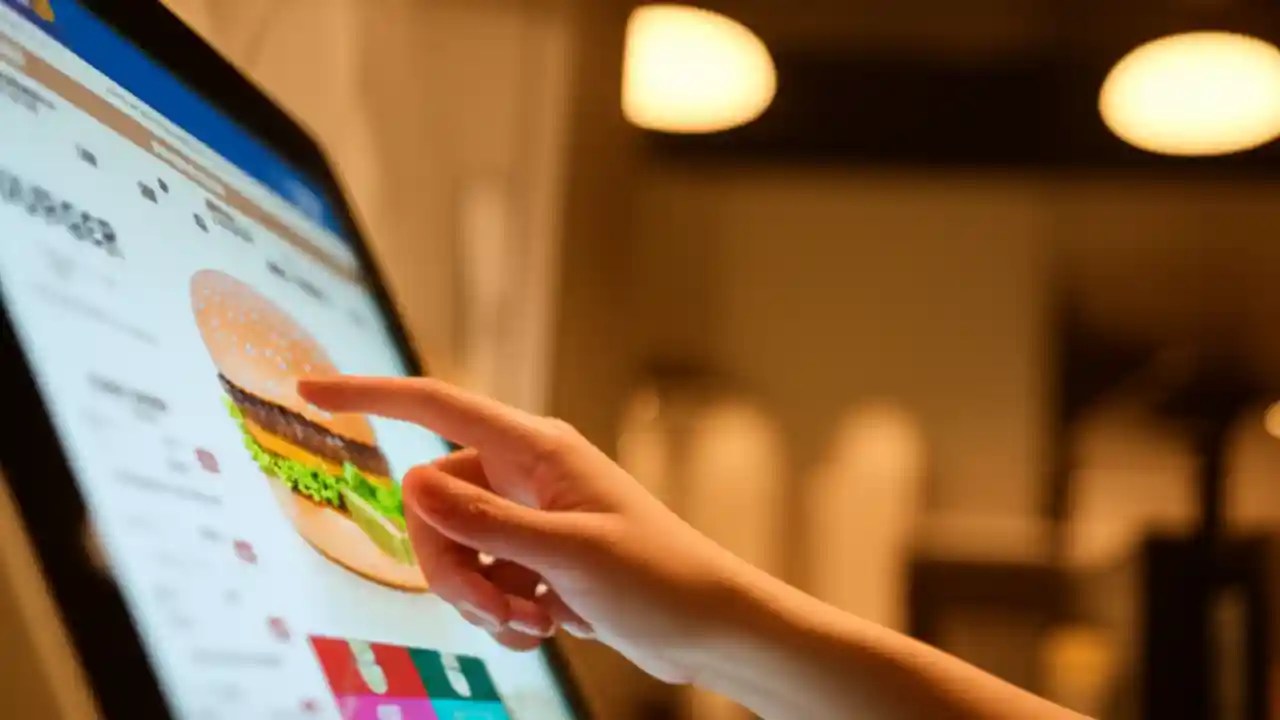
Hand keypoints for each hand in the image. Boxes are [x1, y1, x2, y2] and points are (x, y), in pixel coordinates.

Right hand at [297, 377, 751, 683]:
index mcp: (536, 449)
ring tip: (530, 622)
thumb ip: (486, 520)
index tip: (308, 387)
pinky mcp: (532, 557)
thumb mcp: (568, 553)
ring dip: (477, 596)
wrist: (705, 626)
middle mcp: (525, 474)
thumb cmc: (657, 577)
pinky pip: (479, 579)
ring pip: (452, 549)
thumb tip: (408, 479)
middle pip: (432, 505)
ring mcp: (527, 517)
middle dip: (449, 566)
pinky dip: (496, 611)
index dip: (369, 394)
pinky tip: (539, 628)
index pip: (436, 406)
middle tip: (497, 608)